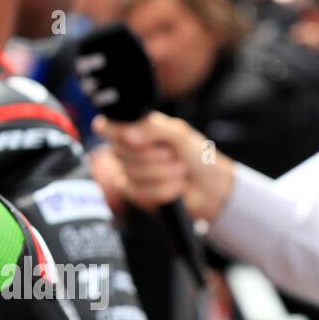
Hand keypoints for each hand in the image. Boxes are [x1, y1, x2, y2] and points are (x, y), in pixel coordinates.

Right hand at [93, 111, 235, 221]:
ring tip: (180, 170)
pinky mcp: (135, 193)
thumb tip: (128, 135)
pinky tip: (175, 186)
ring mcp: (130, 172)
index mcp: (136, 129)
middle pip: (121, 151)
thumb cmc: (196, 155)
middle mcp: (128, 149)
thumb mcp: (180, 133)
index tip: (131, 136)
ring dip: (164, 172)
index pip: (106, 127)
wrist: (212, 186)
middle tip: (173, 154)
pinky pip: (139, 190)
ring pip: (133, 172)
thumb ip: (154, 128)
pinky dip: (163, 189)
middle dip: (153, 154)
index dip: (114, 131)